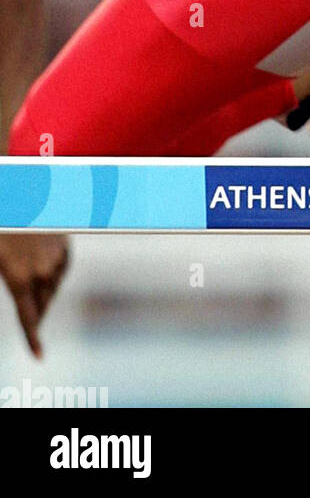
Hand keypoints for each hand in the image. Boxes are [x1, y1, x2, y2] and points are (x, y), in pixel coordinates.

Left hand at [0, 233, 68, 357]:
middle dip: (37, 314)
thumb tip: (18, 293)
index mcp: (19, 278)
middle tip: (33, 322)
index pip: (28, 318)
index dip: (33, 339)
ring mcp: (56, 256)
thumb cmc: (4, 227)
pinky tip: (48, 273)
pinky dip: (55, 275)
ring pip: (53, 287)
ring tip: (35, 290)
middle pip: (43, 305)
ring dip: (45, 294)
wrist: (22, 191)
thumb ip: (10, 280)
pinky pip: (62, 268)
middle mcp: (41, 271)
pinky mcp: (65, 243)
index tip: (39, 356)